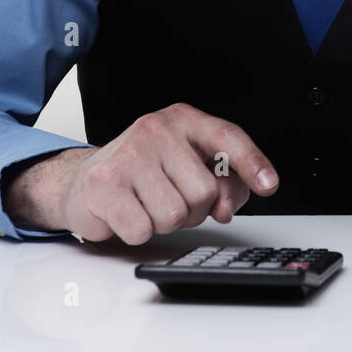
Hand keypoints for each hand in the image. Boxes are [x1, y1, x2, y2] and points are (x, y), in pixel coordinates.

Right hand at [59, 103, 278, 244]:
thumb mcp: (186, 167)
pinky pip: (143, 229)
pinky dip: (139, 232)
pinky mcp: (106, 184)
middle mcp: (156, 129)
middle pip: (204, 191)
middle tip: (169, 198)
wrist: (84, 181)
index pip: (227, 137)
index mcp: (183, 120)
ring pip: (175, 215)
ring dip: (164, 223)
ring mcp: (130, 154)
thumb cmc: (143, 175)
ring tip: (147, 204)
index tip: (268, 185)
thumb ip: (220, 183)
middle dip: (192, 209)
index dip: (252, 162)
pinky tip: (128, 213)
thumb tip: (226, 206)